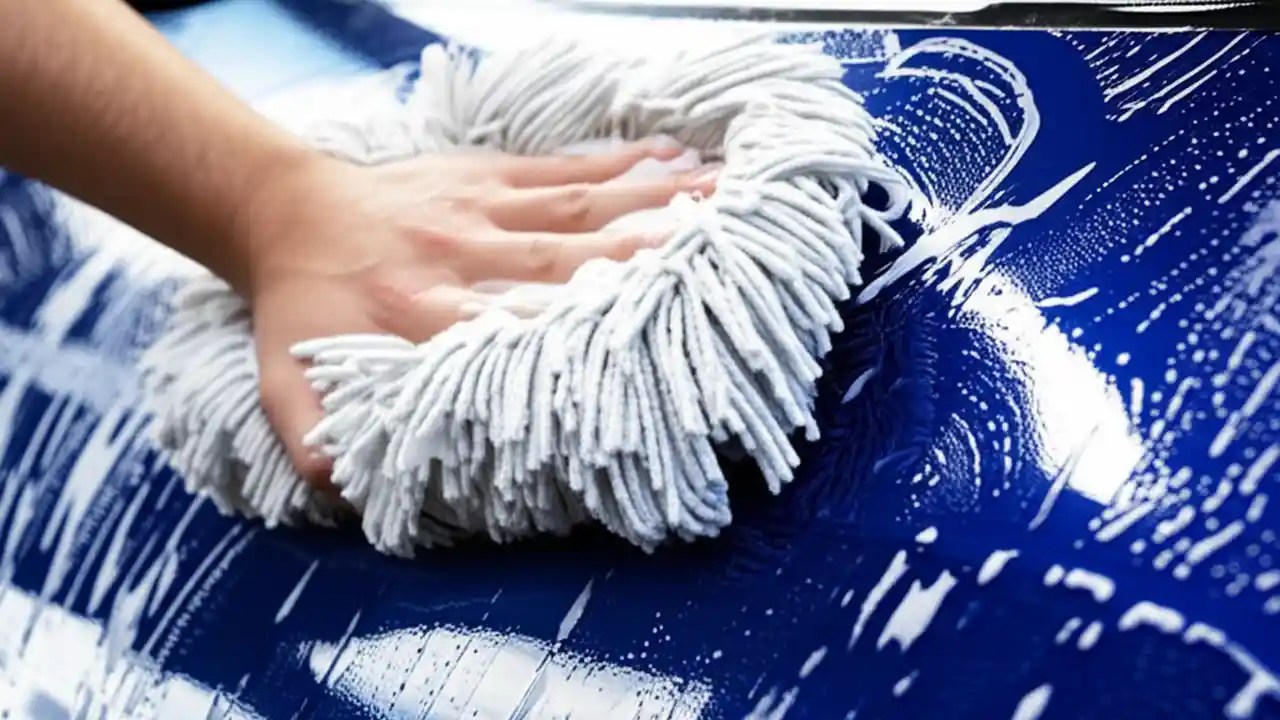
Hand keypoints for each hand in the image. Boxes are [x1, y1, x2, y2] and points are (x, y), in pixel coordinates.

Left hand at [235, 141, 715, 486]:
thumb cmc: (301, 308)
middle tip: (725, 255)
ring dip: (653, 203)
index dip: (584, 333)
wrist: (280, 211)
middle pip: (569, 260)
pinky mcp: (486, 176)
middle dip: (648, 259)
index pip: (518, 330)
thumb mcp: (285, 389)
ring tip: (725, 198)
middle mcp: (464, 260)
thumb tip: (352, 493)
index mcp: (426, 318)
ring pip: (578, 207)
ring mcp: (480, 211)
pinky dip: (618, 164)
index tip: (653, 341)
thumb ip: (319, 443)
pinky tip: (674, 157)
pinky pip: (559, 168)